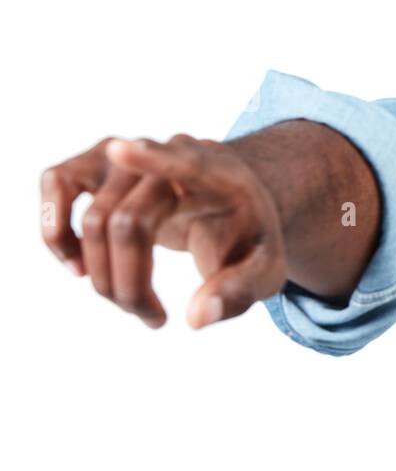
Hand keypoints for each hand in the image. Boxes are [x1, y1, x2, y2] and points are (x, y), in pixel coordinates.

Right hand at [40, 134, 287, 328]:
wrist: (229, 202)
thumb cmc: (245, 236)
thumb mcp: (264, 269)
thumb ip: (239, 291)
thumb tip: (196, 318)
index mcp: (220, 174)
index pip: (186, 161)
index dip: (153, 158)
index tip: (121, 150)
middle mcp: (168, 152)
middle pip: (128, 223)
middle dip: (131, 286)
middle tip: (154, 320)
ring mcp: (127, 152)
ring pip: (92, 219)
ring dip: (101, 275)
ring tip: (128, 303)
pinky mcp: (96, 161)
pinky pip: (57, 184)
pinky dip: (56, 232)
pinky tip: (78, 268)